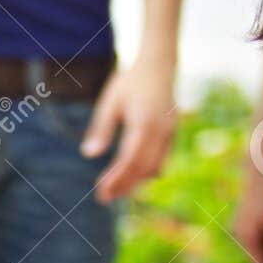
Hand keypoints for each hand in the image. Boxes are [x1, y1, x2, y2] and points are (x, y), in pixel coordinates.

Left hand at [79, 56, 177, 202]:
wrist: (159, 65)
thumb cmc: (131, 82)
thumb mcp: (110, 102)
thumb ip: (101, 128)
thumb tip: (89, 154)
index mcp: (144, 124)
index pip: (130, 161)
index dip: (116, 180)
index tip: (101, 193)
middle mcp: (160, 130)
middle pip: (143, 168)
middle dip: (125, 185)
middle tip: (105, 198)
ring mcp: (170, 131)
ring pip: (156, 166)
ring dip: (137, 180)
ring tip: (117, 189)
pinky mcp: (172, 131)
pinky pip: (162, 157)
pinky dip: (148, 169)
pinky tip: (134, 173)